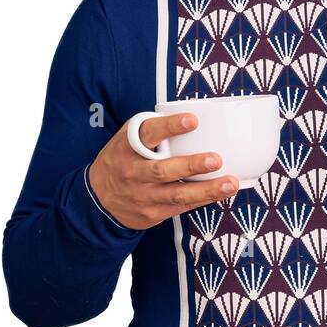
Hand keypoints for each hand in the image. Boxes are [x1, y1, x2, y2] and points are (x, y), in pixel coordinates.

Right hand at [88, 112, 238, 229]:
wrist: (97, 200)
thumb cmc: (123, 159)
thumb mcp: (128, 138)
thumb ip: (154, 127)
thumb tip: (195, 114)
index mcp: (128, 147)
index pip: (148, 133)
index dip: (170, 126)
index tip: (193, 120)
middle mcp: (133, 172)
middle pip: (162, 170)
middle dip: (191, 165)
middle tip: (216, 159)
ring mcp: (143, 195)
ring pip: (177, 194)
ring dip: (206, 190)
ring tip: (230, 183)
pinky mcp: (153, 213)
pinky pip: (182, 207)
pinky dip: (203, 200)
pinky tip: (221, 193)